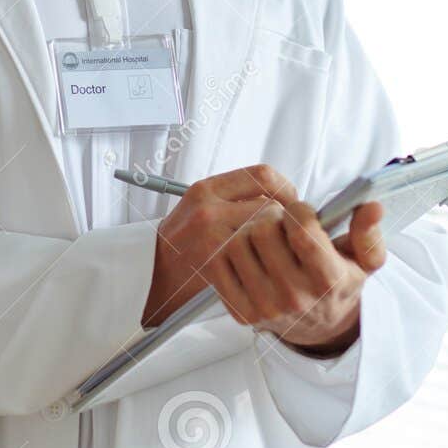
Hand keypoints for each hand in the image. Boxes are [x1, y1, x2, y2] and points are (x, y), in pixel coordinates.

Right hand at [142, 165, 298, 326]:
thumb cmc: (185, 241)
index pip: (263, 175)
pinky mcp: (213, 260)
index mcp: (207, 188)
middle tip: (287, 234)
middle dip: (285, 221)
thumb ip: (238, 197)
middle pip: (271, 205)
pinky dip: (264, 262)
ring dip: (277, 243)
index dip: (286, 188)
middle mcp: (207, 206)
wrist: (156, 272)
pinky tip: (260, 267)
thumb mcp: (204, 206)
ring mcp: (210, 234)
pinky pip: (257, 257)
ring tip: (273, 251)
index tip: (291, 202)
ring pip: (268, 231)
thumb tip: (285, 198)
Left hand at [217, 198, 386, 354]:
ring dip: (248, 230)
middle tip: (281, 222)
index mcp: (328, 280)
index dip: (298, 210)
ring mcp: (264, 306)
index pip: (301, 230)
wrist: (317, 325)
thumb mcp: (363, 260)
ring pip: (237, 243)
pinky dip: (230, 251)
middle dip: (272, 216)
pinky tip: (248, 251)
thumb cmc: (338, 281)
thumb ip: (367, 232)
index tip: (302, 211)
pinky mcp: (240, 312)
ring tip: (265, 236)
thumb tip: (372, 206)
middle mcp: (295, 297)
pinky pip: (220, 264)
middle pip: (263, 231)